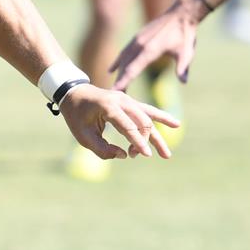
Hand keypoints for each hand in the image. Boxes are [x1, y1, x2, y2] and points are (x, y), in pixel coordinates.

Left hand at [58, 83, 176, 159]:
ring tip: (167, 154)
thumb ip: (101, 148)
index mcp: (108, 106)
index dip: (138, 142)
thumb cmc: (76, 115)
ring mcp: (128, 100)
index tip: (145, 155)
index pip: (128, 126)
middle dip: (143, 142)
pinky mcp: (131, 102)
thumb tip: (123, 155)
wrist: (74, 93)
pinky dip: (161, 118)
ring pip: (148, 118)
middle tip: (133, 155)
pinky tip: (176, 124)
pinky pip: (148, 111)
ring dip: (158, 136)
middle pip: (142, 123)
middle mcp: (122, 101)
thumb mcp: (82, 135)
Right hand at [110, 0, 203, 92]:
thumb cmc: (185, 34)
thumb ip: (183, 68)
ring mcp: (137, 40)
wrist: (181, 14)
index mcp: (150, 50)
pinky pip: (124, 52)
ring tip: (115, 87)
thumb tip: (183, 82)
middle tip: (115, 96)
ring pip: (123, 59)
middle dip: (120, 81)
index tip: (115, 91)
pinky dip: (118, 61)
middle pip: (125, 67)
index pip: (133, 69)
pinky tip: (111, 70)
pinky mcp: (137, 37)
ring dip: (118, 73)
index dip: (124, 81)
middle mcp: (140, 45)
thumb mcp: (186, 53)